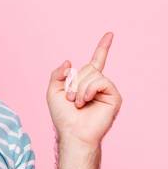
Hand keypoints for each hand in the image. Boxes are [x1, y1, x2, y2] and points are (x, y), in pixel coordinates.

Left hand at [46, 32, 122, 147]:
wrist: (73, 133)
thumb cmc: (63, 117)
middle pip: (89, 67)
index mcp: (87, 82)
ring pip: (94, 74)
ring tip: (78, 103)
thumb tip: (70, 62)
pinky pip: (101, 81)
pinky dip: (89, 90)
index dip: (103, 47)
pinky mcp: (114, 97)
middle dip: (74, 81)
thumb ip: (57, 74)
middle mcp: (99, 85)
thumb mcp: (53, 92)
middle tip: (71, 99)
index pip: (97, 61)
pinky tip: (86, 101)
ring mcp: (107, 90)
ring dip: (80, 88)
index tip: (110, 34)